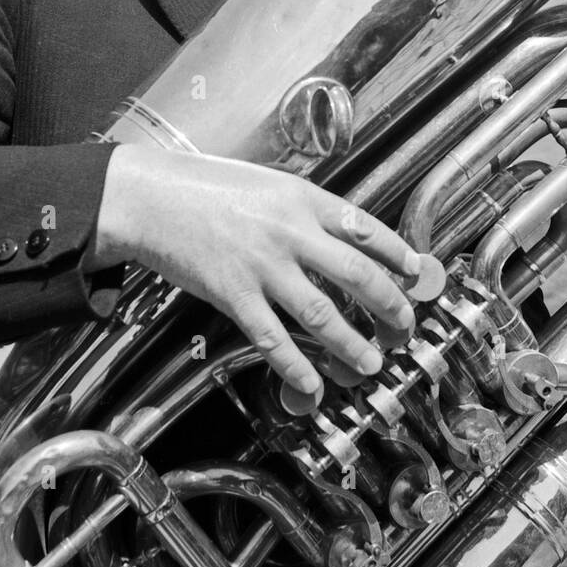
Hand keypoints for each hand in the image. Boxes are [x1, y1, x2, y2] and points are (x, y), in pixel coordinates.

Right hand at [92, 147, 420, 396]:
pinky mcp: (233, 295)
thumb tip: (345, 235)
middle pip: (357, 274)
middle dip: (390, 305)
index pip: (367, 229)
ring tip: (373, 363)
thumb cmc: (207, 186)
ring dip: (353, 344)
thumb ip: (305, 209)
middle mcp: (290, 232)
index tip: (416, 274)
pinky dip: (296, 366)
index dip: (399, 255)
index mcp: (302, 199)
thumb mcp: (268, 182)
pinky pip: (273, 338)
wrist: (150, 197)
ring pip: (323, 314)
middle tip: (405, 326)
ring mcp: (262, 266)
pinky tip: (313, 384)